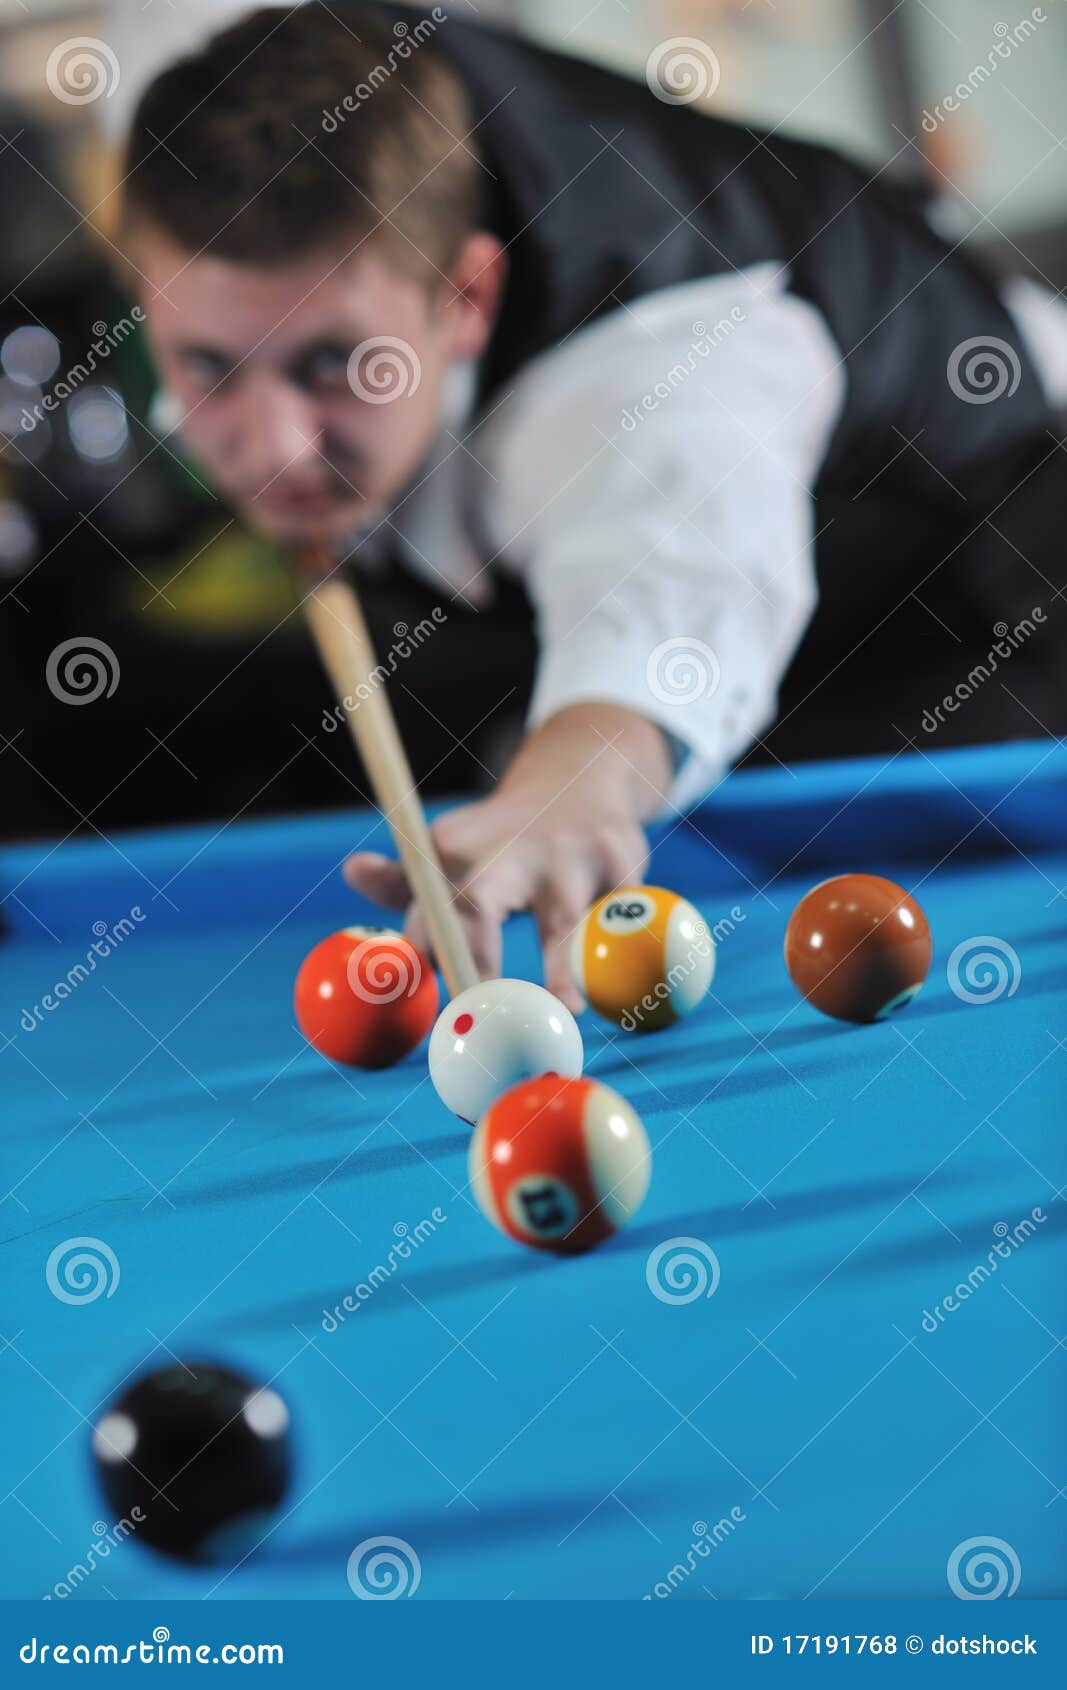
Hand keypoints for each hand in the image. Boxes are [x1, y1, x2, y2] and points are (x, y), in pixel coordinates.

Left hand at [343, 703, 672, 1010]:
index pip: (430, 907)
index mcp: (455, 849)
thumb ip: (402, 878)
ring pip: (565, 919)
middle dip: (473, 957)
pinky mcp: (622, 859)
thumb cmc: (499, 840)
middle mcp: (507, 846)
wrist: (576, 777)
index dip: (424, 954)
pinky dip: (615, 955)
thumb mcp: (448, 851)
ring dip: (563, 968)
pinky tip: (613, 983)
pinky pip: (618, 919)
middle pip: (479, 902)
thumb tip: (352, 870)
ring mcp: (568, 853)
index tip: (424, 1006)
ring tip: (568, 1012)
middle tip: (476, 1011)